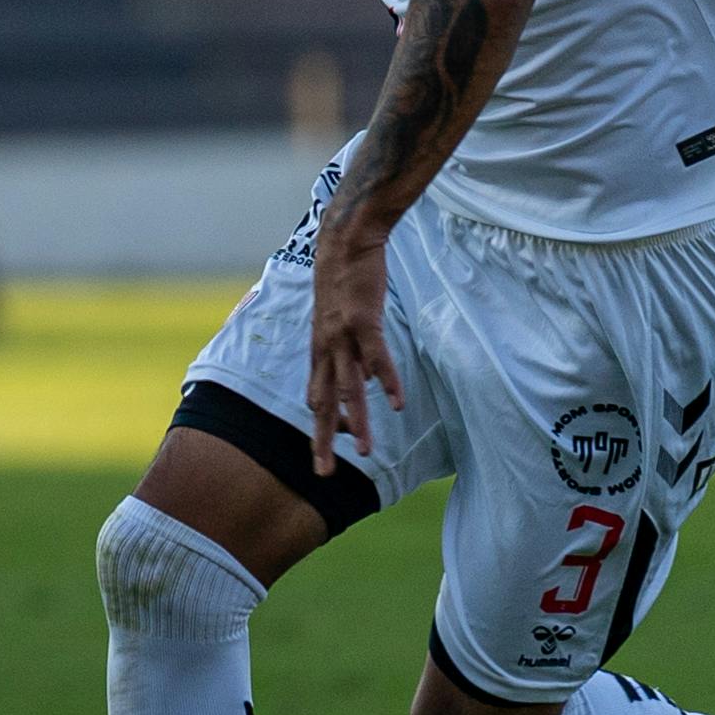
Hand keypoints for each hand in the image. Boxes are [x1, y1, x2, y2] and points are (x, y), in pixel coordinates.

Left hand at [305, 205, 401, 478]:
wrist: (345, 241)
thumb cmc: (345, 280)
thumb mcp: (340, 319)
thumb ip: (347, 350)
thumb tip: (360, 378)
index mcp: (319, 349)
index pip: (317, 397)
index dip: (321, 426)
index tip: (327, 452)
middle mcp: (325, 348)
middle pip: (323, 403)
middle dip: (322, 441)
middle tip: (323, 474)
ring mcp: (342, 336)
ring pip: (348, 389)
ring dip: (358, 423)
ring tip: (365, 453)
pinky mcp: (363, 321)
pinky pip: (376, 359)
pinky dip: (386, 382)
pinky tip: (396, 405)